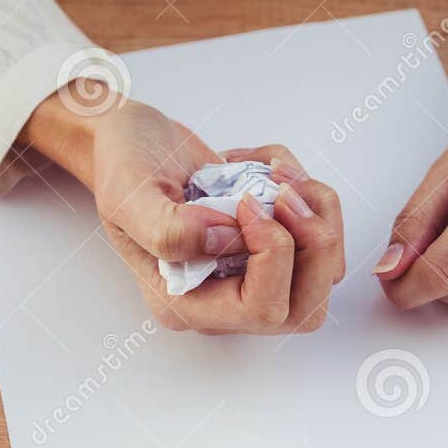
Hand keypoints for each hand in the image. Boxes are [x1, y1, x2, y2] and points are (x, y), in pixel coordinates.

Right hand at [21, 88, 343, 333]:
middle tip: (285, 191)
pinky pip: (319, 237)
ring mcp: (250, 275)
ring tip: (278, 172)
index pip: (260, 307)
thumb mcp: (128, 193)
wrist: (132, 140)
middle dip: (314, 242)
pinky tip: (268, 168)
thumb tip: (226, 239)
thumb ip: (168, 229)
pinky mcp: (270, 248)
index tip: (248, 200)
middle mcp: (223, 300)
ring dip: (318, 212)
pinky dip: (309, 193)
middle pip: (306, 306)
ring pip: (325, 273)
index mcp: (186, 302)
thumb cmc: (123, 164)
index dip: (273, 251)